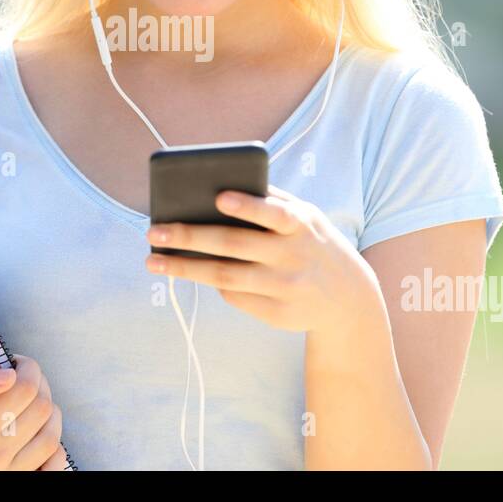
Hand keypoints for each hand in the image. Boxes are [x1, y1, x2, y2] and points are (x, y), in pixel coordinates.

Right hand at [0, 354, 63, 469]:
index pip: (26, 389)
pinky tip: (38, 429)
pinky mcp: (14, 480)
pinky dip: (55, 446)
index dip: (29, 368)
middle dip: (39, 384)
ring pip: (52, 436)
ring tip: (30, 401)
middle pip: (43, 409)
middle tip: (23, 378)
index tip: (17, 362)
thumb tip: (9, 375)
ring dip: (48, 411)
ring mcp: (7, 472)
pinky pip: (52, 465)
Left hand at [145, 185, 379, 334]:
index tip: (219, 198)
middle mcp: (293, 256)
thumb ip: (270, 200)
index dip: (248, 206)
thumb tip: (216, 187)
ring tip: (154, 261)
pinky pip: (235, 297)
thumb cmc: (311, 242)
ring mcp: (285, 288)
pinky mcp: (278, 314)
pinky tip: (194, 273)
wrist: (348, 298)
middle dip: (190, 238)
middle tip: (154, 232)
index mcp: (300, 224)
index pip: (274, 213)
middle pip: (234, 246)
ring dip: (185, 269)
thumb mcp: (305, 217)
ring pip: (225, 277)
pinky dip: (214, 284)